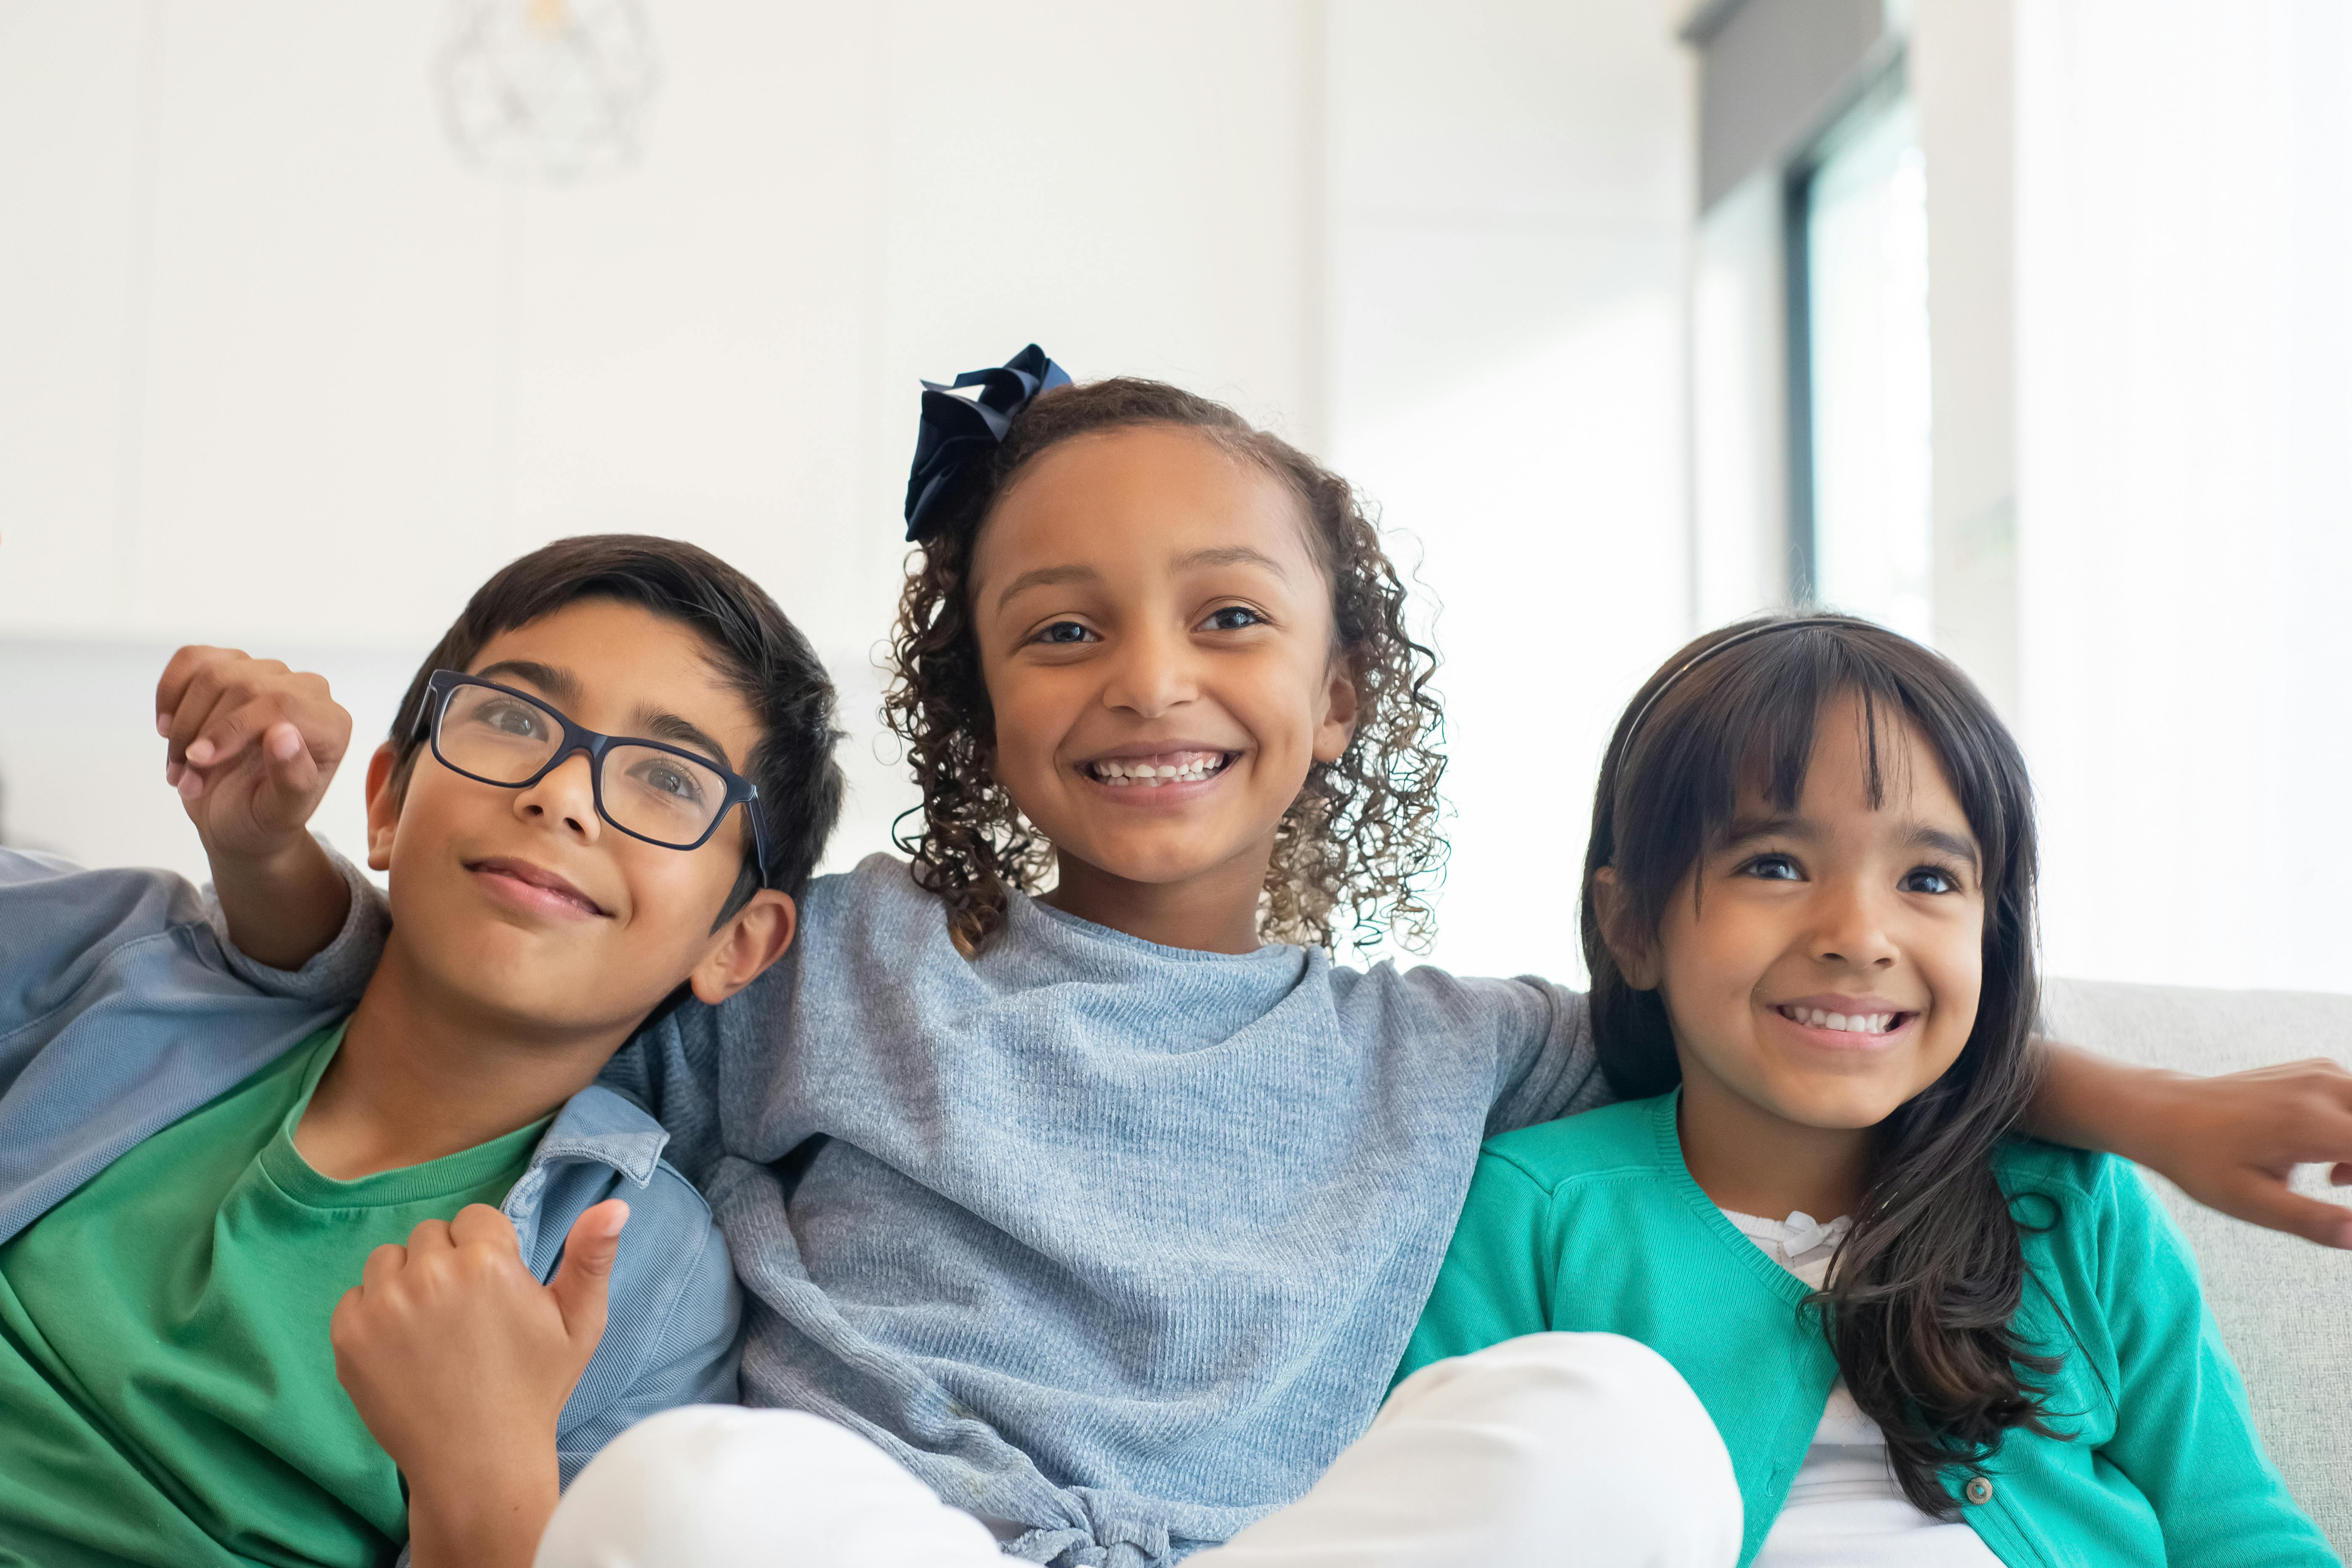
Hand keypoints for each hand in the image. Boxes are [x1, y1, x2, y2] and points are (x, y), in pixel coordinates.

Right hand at [156, 646, 350, 860]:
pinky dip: (170, 692)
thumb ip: (291, 778)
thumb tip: (284, 734)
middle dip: (201, 734)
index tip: (197, 761)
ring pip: (212, 673)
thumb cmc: (264, 816)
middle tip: (187, 780)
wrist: (237, 815)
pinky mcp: (232, 668)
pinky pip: (192, 659)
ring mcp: (268, 674)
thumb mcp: (279, 813)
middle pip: (241, 686)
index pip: (279, 704)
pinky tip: (167, 726)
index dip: (230, 728)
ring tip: (181, 767)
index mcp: (330, 724)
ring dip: (182, 724)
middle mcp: (307, 691)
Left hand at [332, 1199, 627, 1567]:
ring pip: (389, 1259)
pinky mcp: (349, 1335)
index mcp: (488, 1261)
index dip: (488, 1251)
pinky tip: (401, 1347)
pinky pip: (355, 1296)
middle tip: (465, 1316)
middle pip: (432, 1235)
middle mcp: (431, 1273)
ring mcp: (384, 1304)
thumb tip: (616, 1205)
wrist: (478, 1462)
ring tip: (432, 1328)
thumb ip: (593, 1256)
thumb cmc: (534, 1389)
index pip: (476, 1219)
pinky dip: (373, 1314)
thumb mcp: (580, 1324)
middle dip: (448, 1263)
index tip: (495, 1292)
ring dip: (407, 1281)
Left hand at [2132, 1058, 2351, 1248]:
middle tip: (2338, 1184)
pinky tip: (2326, 1156)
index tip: (2338, 1188)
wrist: (2165, 1113)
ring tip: (2333, 1177)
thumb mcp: (2251, 1203)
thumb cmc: (2202, 1161)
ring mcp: (2320, 1072)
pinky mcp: (2316, 1070)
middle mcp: (2322, 1087)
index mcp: (2309, 1122)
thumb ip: (2312, 1222)